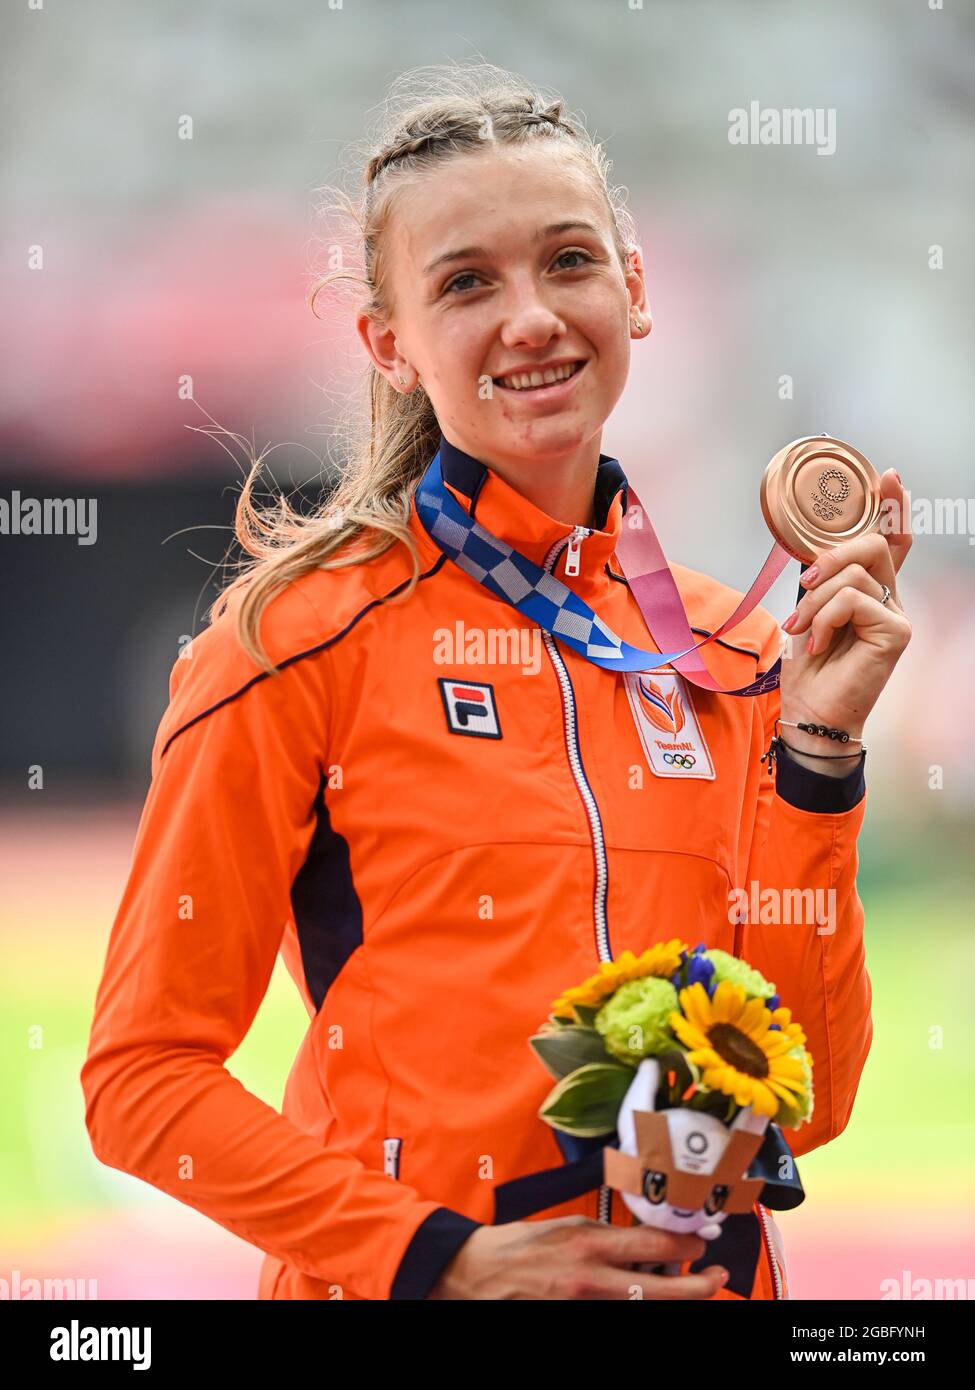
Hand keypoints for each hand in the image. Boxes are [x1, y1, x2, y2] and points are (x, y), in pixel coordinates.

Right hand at [425, 1216, 727, 1299]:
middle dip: (698, 1284)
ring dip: (670, 1294)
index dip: (687, 1243)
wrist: (479, 1274)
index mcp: (589, 1242)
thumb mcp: (569, 1225)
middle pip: (663, 1288)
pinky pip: (620, 1313)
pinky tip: (645, 1293)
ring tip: (684, 1285)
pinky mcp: (577, 1319)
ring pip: (645, 1305)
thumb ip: (608, 1234)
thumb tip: (647, 1239)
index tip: (702, 1240)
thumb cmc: (522, 1244)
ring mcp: (586, 1304)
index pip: (655, 1243)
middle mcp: (592, 1277)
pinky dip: (637, 1303)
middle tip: (716, 1275)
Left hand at [778, 468, 912, 766]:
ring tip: (802, 629)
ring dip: (815, 600)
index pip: (889, 542)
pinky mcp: (897, 632)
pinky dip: (825, 617)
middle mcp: (890, 599)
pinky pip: (854, 600)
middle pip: (873, 545)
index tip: (888, 476)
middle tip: (805, 581)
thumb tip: (816, 552)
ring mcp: (897, 615)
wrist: (811, 711)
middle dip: (831, 557)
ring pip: (855, 574)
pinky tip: (818, 643)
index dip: (892, 507)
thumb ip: (821, 581)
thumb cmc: (809, 668)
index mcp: (870, 591)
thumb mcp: (808, 612)